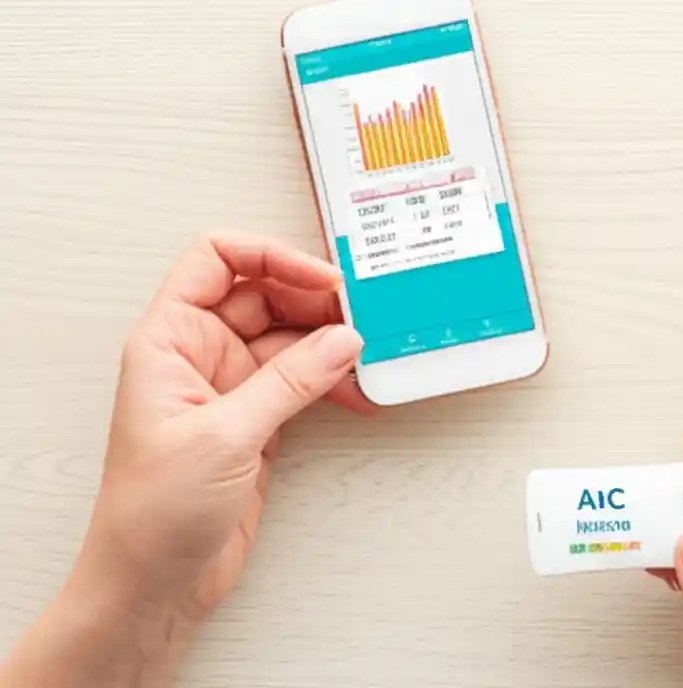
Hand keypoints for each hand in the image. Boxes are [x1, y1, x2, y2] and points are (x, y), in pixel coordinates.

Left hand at [3, 233, 373, 687]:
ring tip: (371, 352)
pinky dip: (336, 381)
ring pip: (293, 339)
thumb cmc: (152, 513)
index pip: (217, 260)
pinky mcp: (260, 421)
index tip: (323, 279)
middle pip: (266, 295)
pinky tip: (361, 390)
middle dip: (316, 300)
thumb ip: (289, 381)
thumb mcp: (224, 436)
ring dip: (333, 343)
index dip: (271, 256)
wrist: (153, 584)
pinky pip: (305, 382)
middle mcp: (200, 354)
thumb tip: (342, 339)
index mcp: (170, 339)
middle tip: (364, 315)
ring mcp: (233, 387)